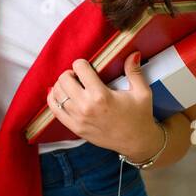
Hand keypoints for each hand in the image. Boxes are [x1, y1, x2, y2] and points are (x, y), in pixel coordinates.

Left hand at [47, 53, 164, 162]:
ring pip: (57, 93)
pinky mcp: (75, 128)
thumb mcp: (142, 93)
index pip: (80, 69)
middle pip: (64, 79)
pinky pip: (54, 109)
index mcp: (101, 96)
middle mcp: (86, 107)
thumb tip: (133, 54)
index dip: (82, 63)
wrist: (137, 142)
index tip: (86, 66)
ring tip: (71, 84)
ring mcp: (78, 118)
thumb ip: (134, 71)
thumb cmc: (140, 116)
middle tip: (78, 75)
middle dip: (70, 73)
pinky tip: (61, 94)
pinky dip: (53, 99)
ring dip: (61, 85)